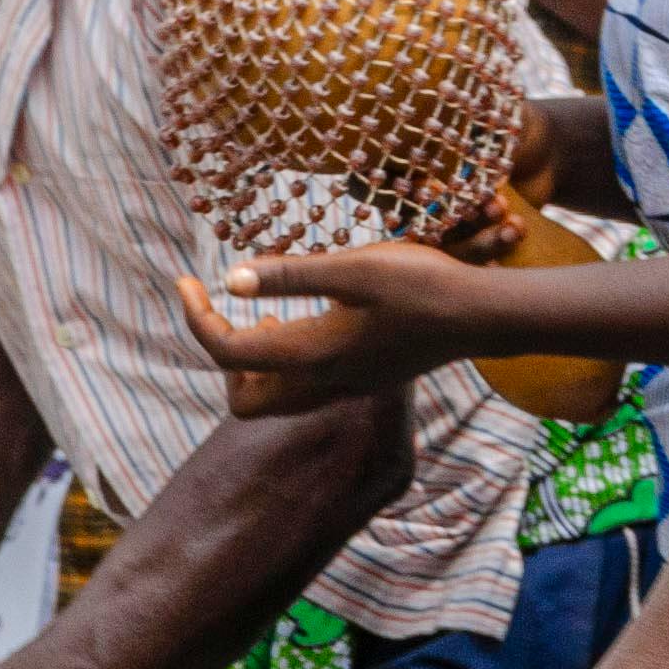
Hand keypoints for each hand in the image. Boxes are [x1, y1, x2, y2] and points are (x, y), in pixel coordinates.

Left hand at [180, 242, 499, 417]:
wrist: (482, 318)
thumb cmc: (424, 286)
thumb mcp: (355, 269)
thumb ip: (291, 276)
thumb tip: (229, 279)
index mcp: (310, 354)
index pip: (227, 353)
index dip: (196, 318)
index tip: (186, 279)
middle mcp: (322, 381)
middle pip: (245, 399)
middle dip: (223, 357)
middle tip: (226, 311)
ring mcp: (345, 386)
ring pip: (275, 398)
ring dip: (256, 361)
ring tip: (269, 313)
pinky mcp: (363, 378)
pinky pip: (304, 387)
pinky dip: (287, 361)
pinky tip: (311, 318)